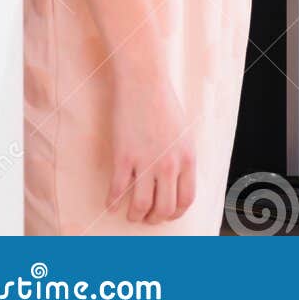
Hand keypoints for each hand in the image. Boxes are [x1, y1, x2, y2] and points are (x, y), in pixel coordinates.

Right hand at [108, 56, 195, 223]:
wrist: (144, 81)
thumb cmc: (164, 103)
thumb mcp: (184, 133)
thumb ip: (182, 158)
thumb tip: (176, 182)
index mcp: (187, 158)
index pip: (186, 199)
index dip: (175, 213)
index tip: (166, 214)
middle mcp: (169, 164)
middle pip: (164, 208)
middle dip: (154, 218)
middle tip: (147, 217)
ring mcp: (146, 162)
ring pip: (141, 206)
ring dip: (134, 215)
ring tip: (130, 213)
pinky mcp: (124, 157)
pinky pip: (117, 191)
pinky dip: (113, 202)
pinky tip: (111, 203)